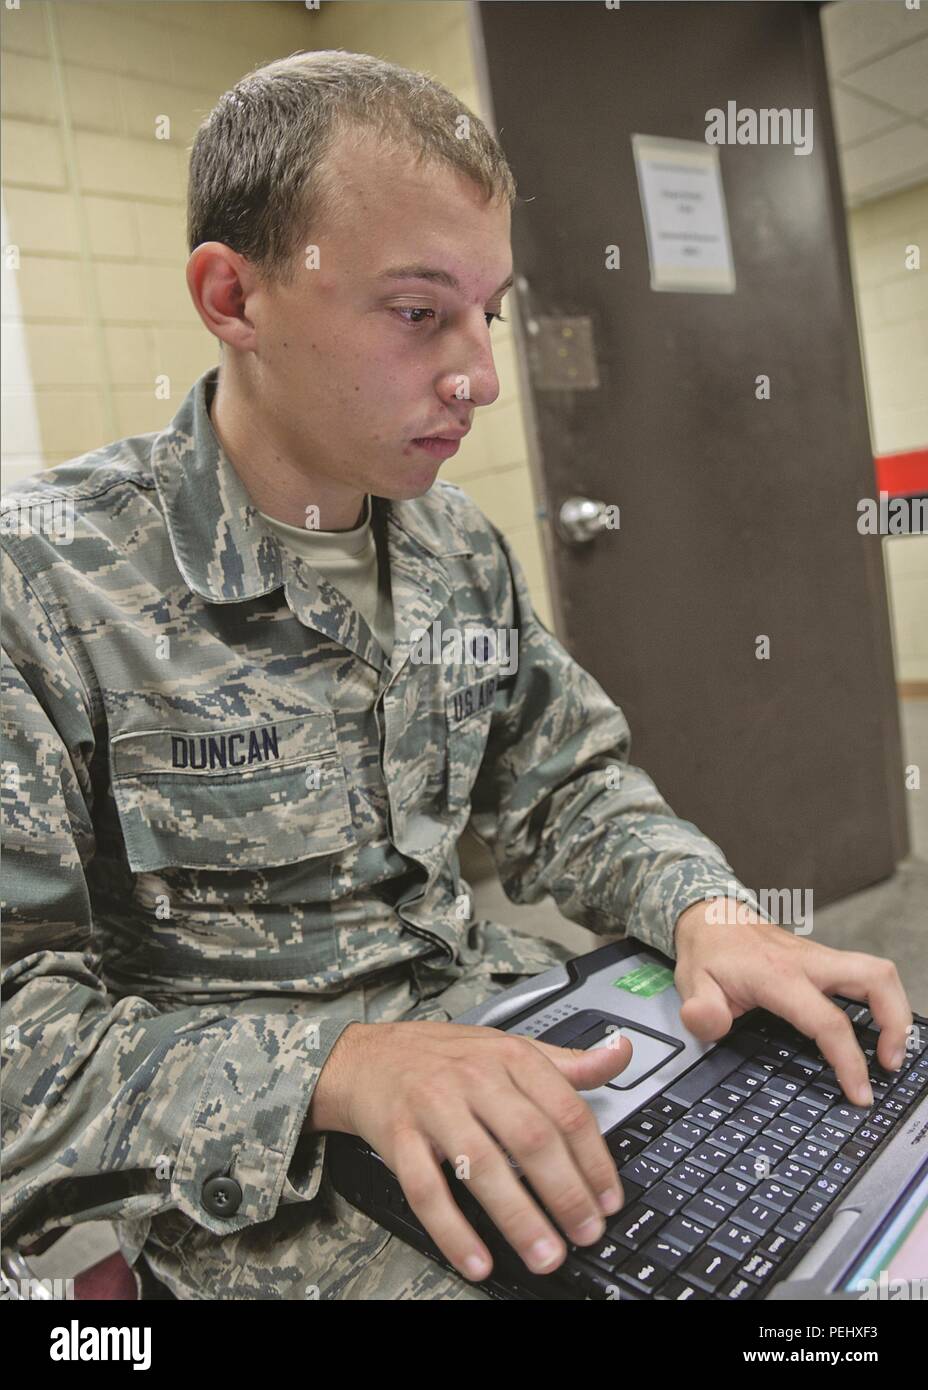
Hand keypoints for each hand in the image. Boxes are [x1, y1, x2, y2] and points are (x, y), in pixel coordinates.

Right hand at [311, 1018, 634, 1280]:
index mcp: (509, 1055)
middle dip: (565, 1193)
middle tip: (586, 1234)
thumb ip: (567, 1062)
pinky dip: (453, 1230)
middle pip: (530, 1138)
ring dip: (518, 1218)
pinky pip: (426, 1190)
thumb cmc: (444, 1057)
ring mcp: (433, 1106)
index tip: (609, 1200)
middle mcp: (473, 1077)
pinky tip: (477, 1260)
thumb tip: (622, 1054)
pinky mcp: (398, 1137)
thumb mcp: (508, 1048)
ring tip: (545, 1255)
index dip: (594, 1160)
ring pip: (481, 1166)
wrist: (365, 1057)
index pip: (565, 1108)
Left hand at [673, 899, 913, 1107]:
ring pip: (877, 972)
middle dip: (896, 1023)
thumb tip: (706, 1024)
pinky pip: (864, 976)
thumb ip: (701, 1009)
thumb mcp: (691, 983)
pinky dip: (879, 1002)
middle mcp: (808, 962)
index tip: (859, 1092)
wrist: (710, 915)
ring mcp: (820, 958)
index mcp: (778, 974)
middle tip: (890, 1064)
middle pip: (875, 979)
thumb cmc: (707, 951)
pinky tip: (874, 1028)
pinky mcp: (824, 960)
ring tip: (890, 1051)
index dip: (849, 1060)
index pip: (827, 1020)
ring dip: (895, 1011)